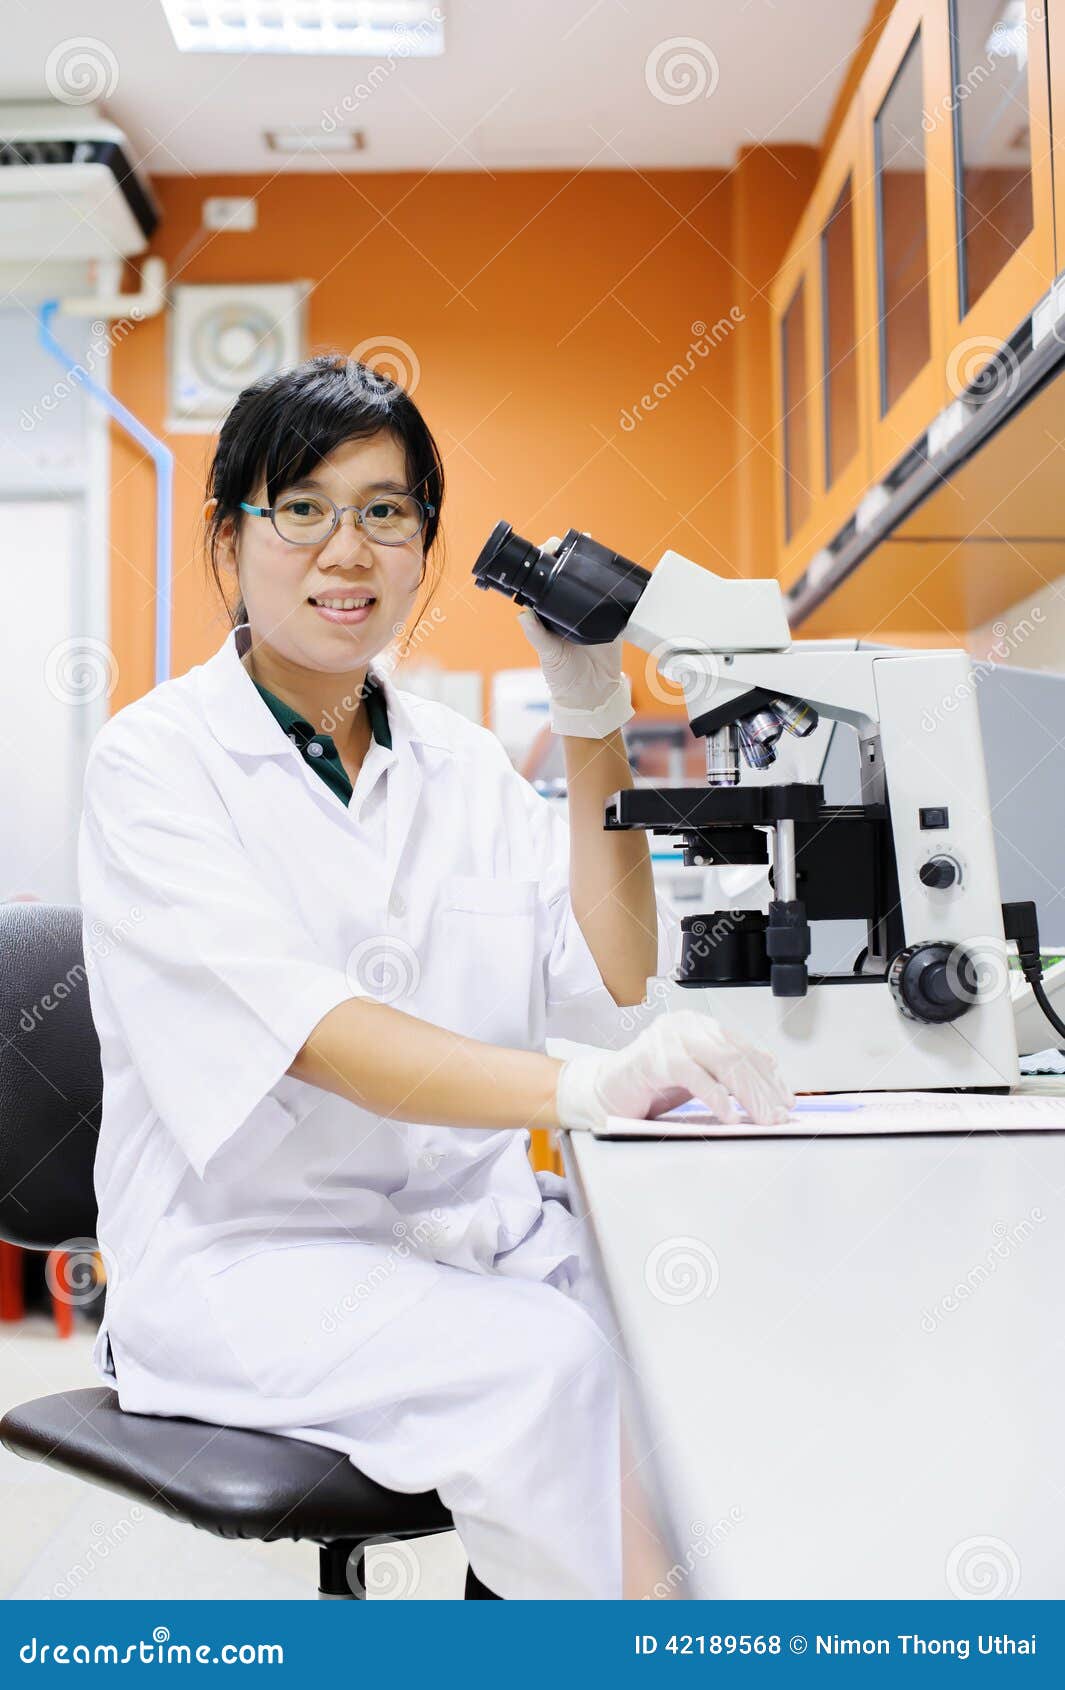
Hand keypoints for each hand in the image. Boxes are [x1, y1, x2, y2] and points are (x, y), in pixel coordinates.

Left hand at [517, 535, 633, 738]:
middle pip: (564, 576)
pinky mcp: (609, 620)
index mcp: (548, 615)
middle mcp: (566, 610)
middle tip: (566, 543)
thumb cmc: (564, 678)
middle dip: (565, 556)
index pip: (542, 582)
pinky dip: (612, 582)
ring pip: (587, 582)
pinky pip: (611, 597)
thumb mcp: (548, 655)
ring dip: (587, 564)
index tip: (546, 548)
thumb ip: (537, 635)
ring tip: (587, 545)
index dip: (544, 563)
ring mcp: (588, 613)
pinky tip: (611, 567)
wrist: (593, 695)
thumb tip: (523, 615)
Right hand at [555, 1009, 794, 1130]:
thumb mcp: (695, 1079)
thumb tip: (769, 1086)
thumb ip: (725, 1076)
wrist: (600, 1092)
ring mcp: (669, 1037)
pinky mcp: (654, 1057)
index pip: (744, 1048)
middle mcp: (685, 1025)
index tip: (786, 1100)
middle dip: (763, 1089)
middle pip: (737, 1055)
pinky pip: (695, 1077)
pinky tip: (730, 1117)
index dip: (769, 1076)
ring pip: (723, 1062)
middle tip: (779, 1115)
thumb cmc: (646, 1087)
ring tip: (763, 1118)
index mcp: (698, 1025)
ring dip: (748, 1095)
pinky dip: (717, 1099)